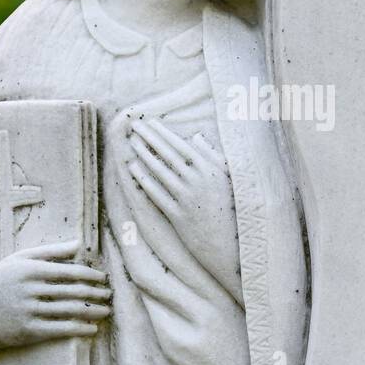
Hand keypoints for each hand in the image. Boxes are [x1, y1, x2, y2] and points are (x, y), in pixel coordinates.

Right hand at [0, 239, 110, 351]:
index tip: (103, 278)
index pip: (70, 271)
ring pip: (70, 311)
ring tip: (105, 311)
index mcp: (31, 269)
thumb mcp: (21, 260)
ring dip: (93, 311)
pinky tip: (93, 328)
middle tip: (109, 295)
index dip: (91, 275)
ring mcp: (29, 311)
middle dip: (96, 293)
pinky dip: (80, 328)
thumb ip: (51, 251)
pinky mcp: (28, 331)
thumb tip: (79, 244)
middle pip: (73, 291)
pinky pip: (61, 330)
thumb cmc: (1, 279)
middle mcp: (30, 290)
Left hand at [126, 118, 243, 304]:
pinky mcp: (178, 215)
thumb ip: (212, 155)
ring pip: (160, 172)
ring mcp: (186, 199)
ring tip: (132, 142)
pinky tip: (134, 168)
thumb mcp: (229, 177)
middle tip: (134, 125)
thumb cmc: (232, 206)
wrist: (232, 243)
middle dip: (149, 138)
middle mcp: (197, 182)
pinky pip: (157, 194)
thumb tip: (195, 136)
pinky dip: (144, 180)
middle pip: (168, 155)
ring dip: (144, 155)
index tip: (150, 122)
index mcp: (211, 170)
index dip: (164, 133)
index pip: (182, 146)